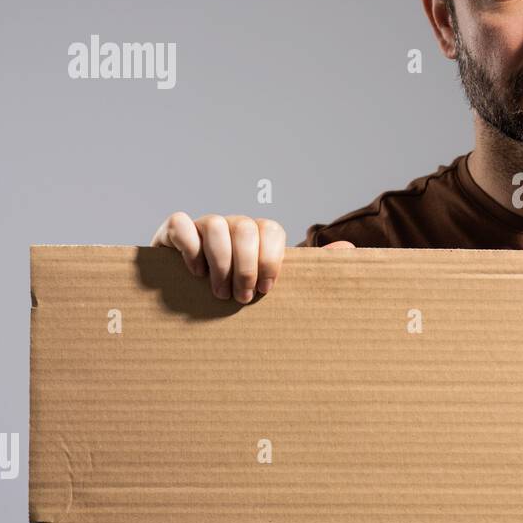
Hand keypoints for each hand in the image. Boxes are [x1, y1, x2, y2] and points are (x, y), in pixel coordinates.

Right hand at [151, 212, 353, 303]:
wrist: (191, 293)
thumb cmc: (240, 288)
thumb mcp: (273, 280)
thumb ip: (310, 266)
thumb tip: (349, 249)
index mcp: (258, 233)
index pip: (272, 229)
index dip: (270, 259)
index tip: (266, 290)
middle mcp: (233, 225)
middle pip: (245, 229)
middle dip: (245, 267)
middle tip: (240, 298)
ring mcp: (202, 225)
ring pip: (215, 226)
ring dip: (219, 264)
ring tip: (218, 293)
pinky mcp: (173, 231)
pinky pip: (180, 224)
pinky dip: (189, 248)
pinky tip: (194, 273)